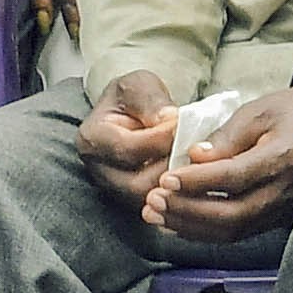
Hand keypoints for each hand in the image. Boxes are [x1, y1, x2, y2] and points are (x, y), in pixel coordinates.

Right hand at [77, 69, 187, 205]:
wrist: (130, 114)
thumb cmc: (133, 97)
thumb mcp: (139, 85)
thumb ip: (151, 100)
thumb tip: (170, 120)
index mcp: (92, 139)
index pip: (128, 148)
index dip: (160, 139)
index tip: (185, 126)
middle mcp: (99, 171)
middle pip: (138, 183)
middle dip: (172, 166)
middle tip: (198, 150)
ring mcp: (116, 191)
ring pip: (151, 200)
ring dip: (180, 183)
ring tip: (200, 162)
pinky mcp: (134, 202)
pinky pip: (160, 207)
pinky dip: (181, 192)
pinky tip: (197, 175)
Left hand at [142, 82, 292, 243]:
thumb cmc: (288, 112)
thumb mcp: (257, 110)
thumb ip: (225, 136)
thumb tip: (193, 157)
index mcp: (284, 155)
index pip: (236, 176)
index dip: (199, 181)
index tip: (167, 177)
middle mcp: (285, 189)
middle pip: (233, 213)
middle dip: (188, 209)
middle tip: (154, 199)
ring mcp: (282, 209)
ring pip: (232, 229)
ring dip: (189, 225)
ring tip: (155, 213)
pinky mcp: (274, 219)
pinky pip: (236, 233)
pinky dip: (202, 231)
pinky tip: (175, 222)